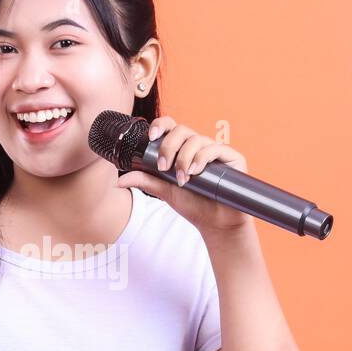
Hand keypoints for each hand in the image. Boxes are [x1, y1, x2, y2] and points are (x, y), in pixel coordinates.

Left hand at [116, 116, 253, 235]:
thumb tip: (119, 181)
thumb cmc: (194, 205)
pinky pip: (215, 148)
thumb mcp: (165, 191)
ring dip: (184, 158)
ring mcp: (216, 151)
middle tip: (163, 167)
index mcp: (182, 149)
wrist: (215, 224)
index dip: (160, 125)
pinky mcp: (232, 158)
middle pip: (181, 130)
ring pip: (196, 139)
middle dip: (169, 146)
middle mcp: (199, 146)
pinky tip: (195, 172)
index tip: (150, 137)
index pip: (171, 127)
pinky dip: (201, 158)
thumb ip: (145, 181)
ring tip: (182, 179)